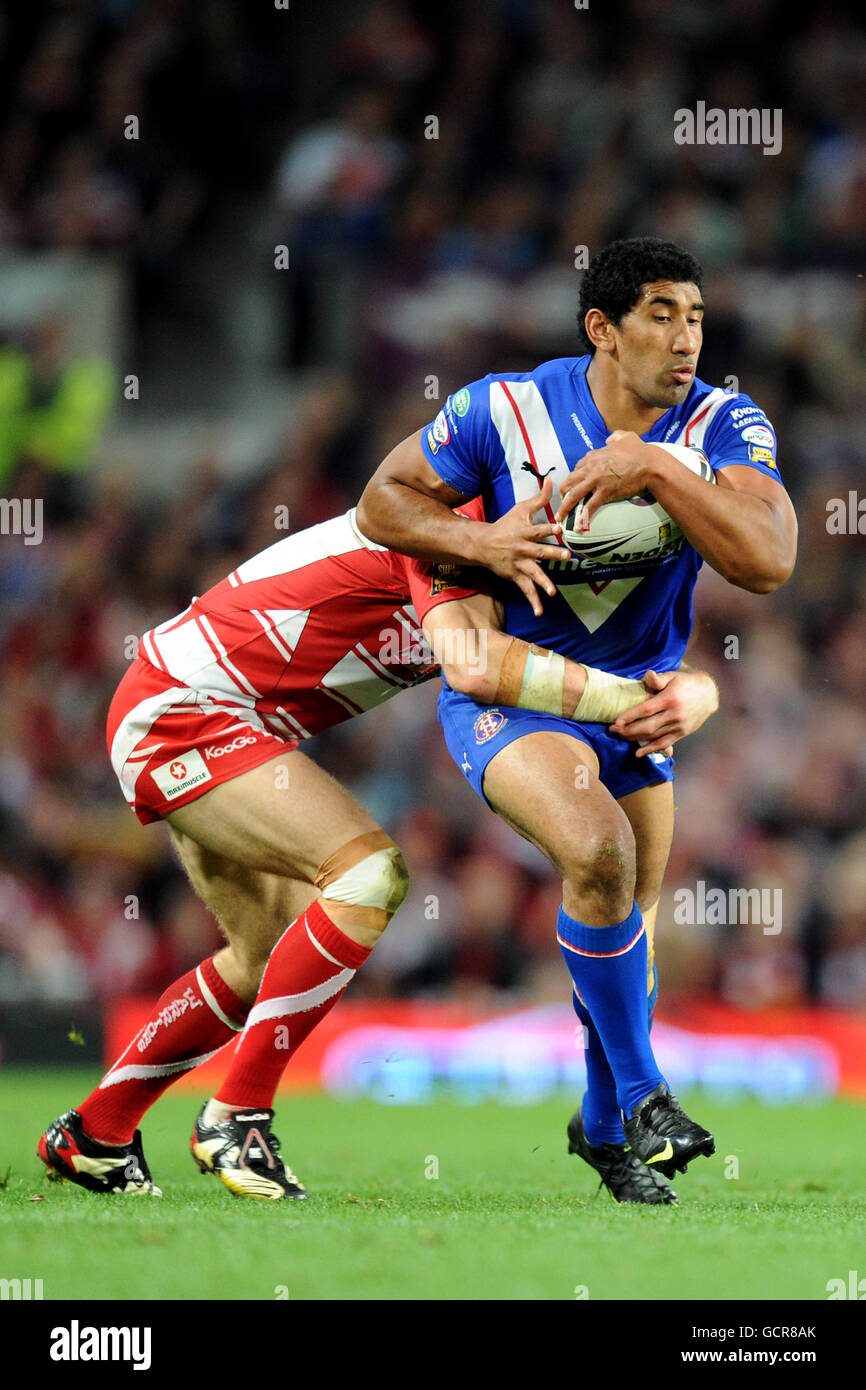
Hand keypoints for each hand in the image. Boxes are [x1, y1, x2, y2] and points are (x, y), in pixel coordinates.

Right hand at [476, 476, 572, 616]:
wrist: (482, 544)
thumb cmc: (505, 525)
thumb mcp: (520, 510)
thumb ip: (539, 498)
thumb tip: (551, 479)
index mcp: (524, 532)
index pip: (538, 529)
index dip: (549, 528)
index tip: (560, 528)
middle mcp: (522, 549)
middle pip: (539, 552)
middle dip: (552, 554)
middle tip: (567, 556)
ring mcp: (519, 564)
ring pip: (532, 574)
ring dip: (542, 583)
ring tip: (552, 592)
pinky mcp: (516, 576)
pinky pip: (526, 590)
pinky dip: (533, 601)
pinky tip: (540, 612)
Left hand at [556, 430, 654, 526]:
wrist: (649, 464)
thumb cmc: (639, 451)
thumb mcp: (625, 437)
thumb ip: (615, 437)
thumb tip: (611, 439)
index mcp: (594, 456)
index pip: (577, 468)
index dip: (574, 478)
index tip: (573, 485)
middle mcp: (591, 468)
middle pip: (569, 482)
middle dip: (563, 493)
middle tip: (563, 501)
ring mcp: (596, 481)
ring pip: (574, 495)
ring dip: (565, 508)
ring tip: (560, 517)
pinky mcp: (605, 492)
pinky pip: (589, 507)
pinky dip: (582, 518)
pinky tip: (577, 526)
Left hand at [608, 669, 718, 756]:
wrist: (709, 695)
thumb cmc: (686, 683)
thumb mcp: (673, 676)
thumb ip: (659, 679)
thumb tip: (648, 675)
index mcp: (670, 699)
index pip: (646, 710)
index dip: (630, 717)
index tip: (616, 721)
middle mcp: (674, 714)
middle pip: (647, 726)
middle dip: (627, 730)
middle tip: (613, 730)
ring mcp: (679, 726)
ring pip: (653, 736)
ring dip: (635, 738)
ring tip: (620, 736)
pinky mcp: (682, 733)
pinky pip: (664, 744)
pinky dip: (651, 750)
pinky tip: (638, 753)